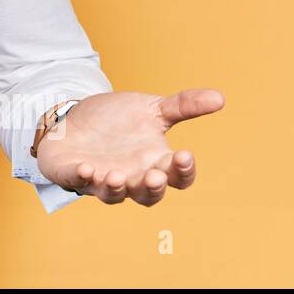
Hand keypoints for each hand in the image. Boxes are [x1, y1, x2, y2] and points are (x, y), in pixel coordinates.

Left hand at [34, 89, 224, 205]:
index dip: (183, 171)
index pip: (178, 177)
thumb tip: (220, 98)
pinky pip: (77, 182)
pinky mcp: (73, 174)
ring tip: (117, 176)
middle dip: (152, 188)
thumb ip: (182, 106)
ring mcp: (102, 179)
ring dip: (116, 188)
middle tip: (155, 176)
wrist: (75, 116)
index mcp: (155, 162)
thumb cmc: (117, 120)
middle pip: (148, 195)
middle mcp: (132, 176)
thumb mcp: (151, 108)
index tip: (185, 154)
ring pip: (113, 195)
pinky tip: (85, 168)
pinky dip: (81, 177)